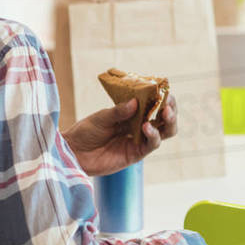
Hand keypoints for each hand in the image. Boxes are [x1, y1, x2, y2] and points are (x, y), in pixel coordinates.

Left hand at [63, 93, 178, 175]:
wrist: (74, 152)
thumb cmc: (86, 132)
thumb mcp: (101, 117)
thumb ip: (118, 111)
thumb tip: (135, 102)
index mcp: (132, 114)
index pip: (154, 105)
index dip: (162, 98)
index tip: (166, 89)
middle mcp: (139, 127)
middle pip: (165, 120)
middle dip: (171, 110)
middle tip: (169, 102)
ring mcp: (139, 141)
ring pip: (164, 133)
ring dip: (168, 122)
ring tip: (164, 112)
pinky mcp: (135, 154)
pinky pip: (151, 145)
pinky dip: (153, 135)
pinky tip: (146, 126)